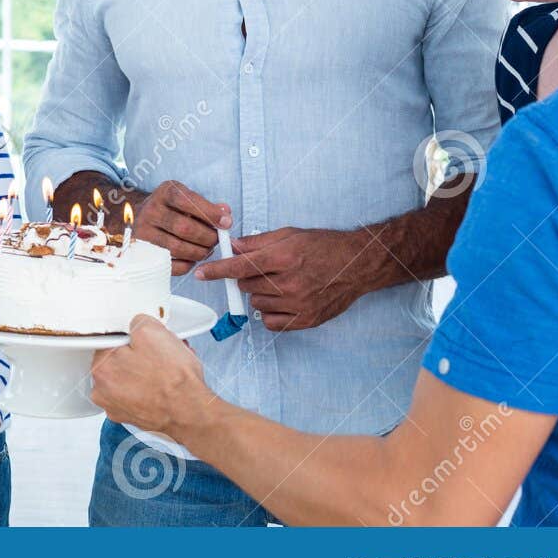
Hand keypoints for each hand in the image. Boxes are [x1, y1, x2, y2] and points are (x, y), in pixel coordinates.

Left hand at [90, 315, 210, 435]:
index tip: (145, 341)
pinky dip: (151, 387)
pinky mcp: (132, 417)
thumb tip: (134, 325)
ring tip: (169, 368)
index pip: (110, 341)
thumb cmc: (173, 379)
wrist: (191, 413)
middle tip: (161, 353)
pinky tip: (167, 383)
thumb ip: (135, 323)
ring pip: (131, 376)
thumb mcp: (152, 331)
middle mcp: (102, 391)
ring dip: (149, 369)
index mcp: (101, 368)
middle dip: (141, 353)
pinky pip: (139, 393)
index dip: (131, 337)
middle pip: (120, 359)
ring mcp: (117, 407)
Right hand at [132, 180, 230, 276]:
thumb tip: (225, 213)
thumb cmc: (170, 208)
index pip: (187, 201)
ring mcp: (144, 232)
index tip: (226, 223)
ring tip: (207, 249)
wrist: (138, 216)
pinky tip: (192, 258)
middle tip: (217, 240)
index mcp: (165, 193)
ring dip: (199, 252)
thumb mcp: (186, 198)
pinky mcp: (143, 252)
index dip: (210, 213)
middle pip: (184, 228)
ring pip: (178, 248)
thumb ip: (206, 206)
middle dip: (208, 237)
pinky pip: (170, 264)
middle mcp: (151, 211)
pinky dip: (187, 264)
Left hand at [194, 227, 373, 330]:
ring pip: (257, 303)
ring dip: (259, 294)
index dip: (217, 271)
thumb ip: (259, 242)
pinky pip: (271, 322)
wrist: (357, 265)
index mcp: (284, 257)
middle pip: (246, 286)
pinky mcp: (306, 320)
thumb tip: (233, 246)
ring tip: (278, 283)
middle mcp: (290, 283)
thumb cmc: (324, 247)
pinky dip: (270, 312)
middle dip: (246, 278)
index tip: (201, 274)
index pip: (240, 267)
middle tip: (262, 270)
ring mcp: (298, 304)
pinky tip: (281, 300)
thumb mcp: (290, 235)